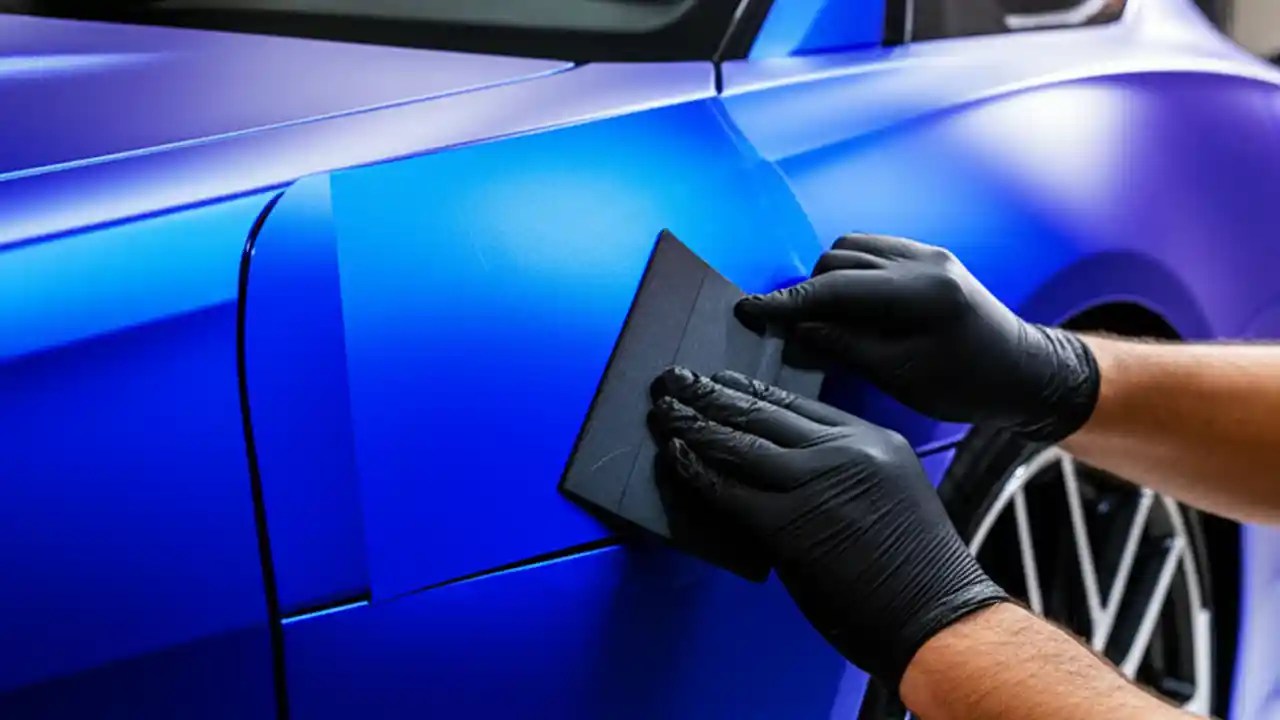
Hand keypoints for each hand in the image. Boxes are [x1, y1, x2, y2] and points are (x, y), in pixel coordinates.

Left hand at [649, 367, 1006, 688]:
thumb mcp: (888, 496)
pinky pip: (730, 491)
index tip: (720, 380)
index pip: (797, 404)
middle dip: (713, 394)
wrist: (937, 615)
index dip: (750, 390)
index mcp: (872, 441)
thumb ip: (839, 474)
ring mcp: (816, 486)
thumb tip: (780, 470)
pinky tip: (677, 455)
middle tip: (676, 380)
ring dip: (694, 425)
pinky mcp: (790, 526)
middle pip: (763, 413)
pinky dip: (697, 471)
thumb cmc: (914, 569)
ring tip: (665, 409)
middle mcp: (845, 453)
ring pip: (741, 444)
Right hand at [735, 233, 1098, 441]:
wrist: (1024, 372)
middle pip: (837, 259)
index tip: (748, 310)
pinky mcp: (929, 256)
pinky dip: (851, 273)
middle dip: (809, 291)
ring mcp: (928, 253)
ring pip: (851, 248)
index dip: (786, 301)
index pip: (834, 286)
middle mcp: (923, 261)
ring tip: (824, 318)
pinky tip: (852, 304)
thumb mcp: (900, 376)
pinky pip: (873, 251)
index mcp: (919, 293)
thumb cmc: (967, 385)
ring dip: (829, 279)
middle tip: (793, 329)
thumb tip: (794, 329)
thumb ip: (843, 346)